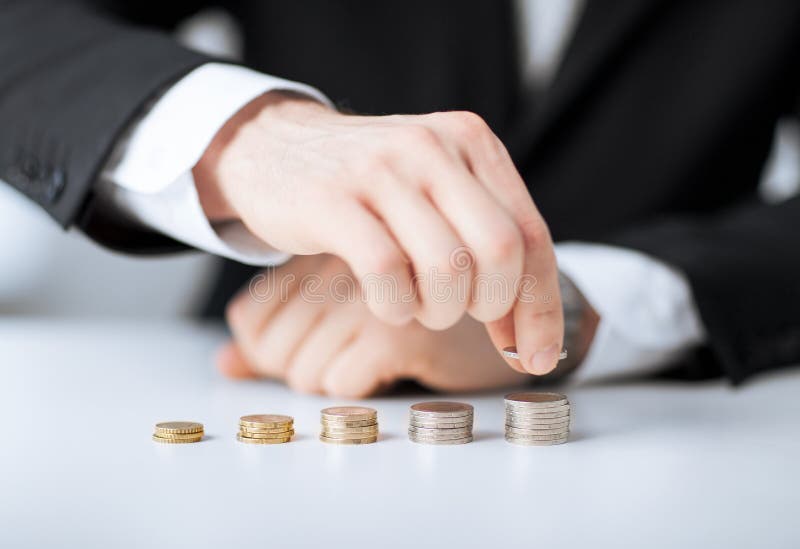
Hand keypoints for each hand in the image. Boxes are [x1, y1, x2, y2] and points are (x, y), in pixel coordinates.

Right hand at [195, 91, 563, 373]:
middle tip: (459, 313)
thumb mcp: (434, 191)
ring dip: (439, 310)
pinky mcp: (332, 200)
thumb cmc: (366, 186)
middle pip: (499, 252)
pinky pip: (387, 272)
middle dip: (491, 307)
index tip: (537, 356)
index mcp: (471, 142)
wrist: (274, 145)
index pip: (531, 234)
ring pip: (448, 267)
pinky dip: (395, 307)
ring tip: (418, 304)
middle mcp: (433, 147)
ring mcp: (382, 170)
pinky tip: (387, 301)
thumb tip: (529, 335)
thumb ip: (484, 245)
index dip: (541, 306)